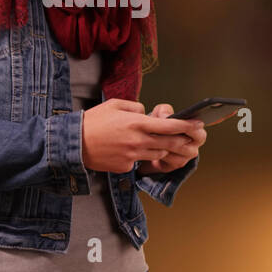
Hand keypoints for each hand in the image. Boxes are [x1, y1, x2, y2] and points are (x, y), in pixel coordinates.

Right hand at [80, 99, 203, 173]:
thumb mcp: (115, 105)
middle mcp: (138, 141)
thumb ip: (136, 107)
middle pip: (169, 143)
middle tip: (189, 138)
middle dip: (182, 140)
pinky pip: (140, 162)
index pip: (170, 126)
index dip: (187, 126)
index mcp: (137, 123)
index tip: (198, 124)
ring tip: (152, 141)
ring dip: (161, 148)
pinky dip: (141, 156)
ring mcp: (132, 156)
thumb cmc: (94, 121)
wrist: (74, 143)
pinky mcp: (125, 167)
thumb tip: (147, 113)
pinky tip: (129, 150)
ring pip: (158, 154)